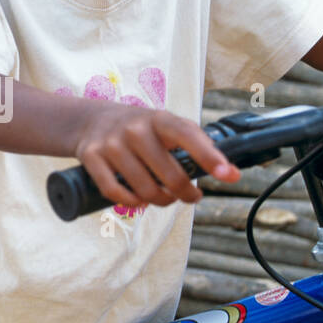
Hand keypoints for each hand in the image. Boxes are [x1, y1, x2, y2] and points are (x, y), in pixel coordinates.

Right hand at [74, 105, 238, 208]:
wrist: (90, 120)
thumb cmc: (140, 129)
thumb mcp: (166, 125)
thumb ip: (196, 143)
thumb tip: (231, 172)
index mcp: (159, 119)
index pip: (188, 136)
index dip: (210, 157)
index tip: (229, 175)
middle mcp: (135, 129)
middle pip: (169, 176)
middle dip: (185, 194)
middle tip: (190, 196)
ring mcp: (111, 143)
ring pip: (144, 190)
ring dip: (160, 201)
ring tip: (165, 198)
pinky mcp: (92, 157)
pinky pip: (115, 193)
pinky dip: (131, 203)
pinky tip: (139, 201)